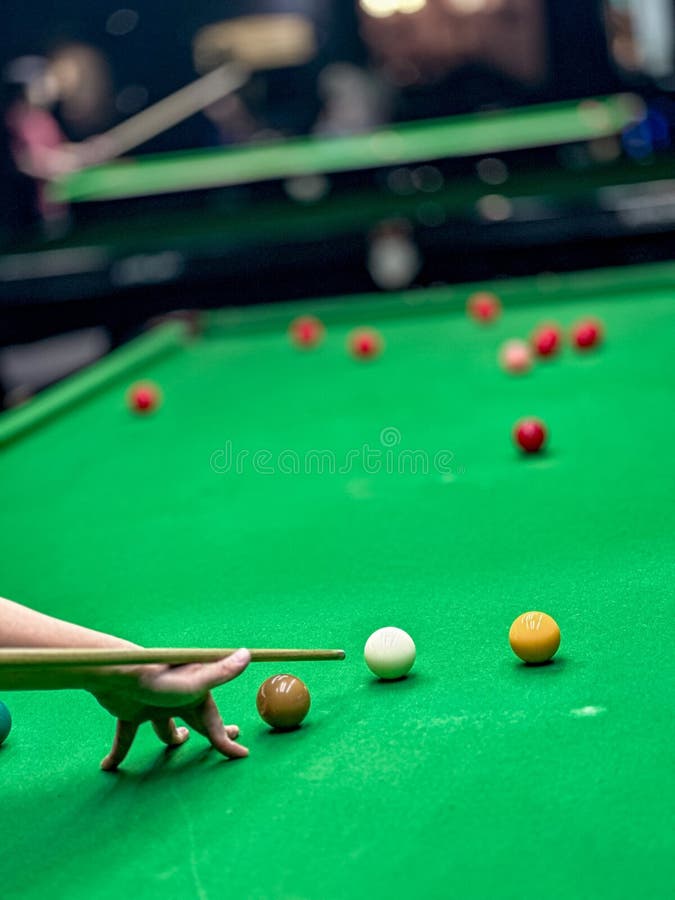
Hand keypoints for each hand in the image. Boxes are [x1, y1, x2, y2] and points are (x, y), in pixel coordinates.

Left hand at [91, 648, 250, 769]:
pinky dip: (118, 752)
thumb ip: (222, 672)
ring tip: (175, 744)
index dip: (228, 740)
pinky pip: (126, 736)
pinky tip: (108, 766)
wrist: (119, 674)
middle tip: (223, 746)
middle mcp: (176, 698)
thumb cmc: (160, 678)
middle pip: (195, 722)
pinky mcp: (131, 712)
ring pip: (164, 729)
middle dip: (210, 733)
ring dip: (170, 739)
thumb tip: (247, 653)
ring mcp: (153, 706)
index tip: (242, 754)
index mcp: (194, 693)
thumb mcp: (195, 681)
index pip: (214, 722)